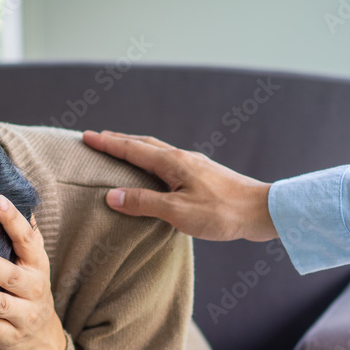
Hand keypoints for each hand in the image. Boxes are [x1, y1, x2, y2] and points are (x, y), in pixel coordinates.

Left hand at [0, 195, 66, 349]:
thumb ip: (22, 234)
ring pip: (2, 306)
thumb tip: (7, 189)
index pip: (27, 240)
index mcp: (37, 265)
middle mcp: (33, 289)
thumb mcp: (32, 262)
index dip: (13, 220)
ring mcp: (25, 315)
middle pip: (12, 276)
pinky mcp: (12, 337)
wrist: (43, 338)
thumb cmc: (28, 289)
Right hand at [82, 130, 278, 241]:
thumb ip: (143, 203)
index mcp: (173, 163)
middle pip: (145, 144)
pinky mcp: (205, 177)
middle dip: (120, 140)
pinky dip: (153, 162)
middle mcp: (183, 158)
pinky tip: (157, 172)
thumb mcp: (177, 212)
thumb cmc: (221, 213)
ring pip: (158, 152)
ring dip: (137, 149)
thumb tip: (111, 195)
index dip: (108, 143)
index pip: (132, 149)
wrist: (262, 211)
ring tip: (122, 151)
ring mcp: (195, 166)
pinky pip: (170, 163)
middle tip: (99, 138)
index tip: (87, 136)